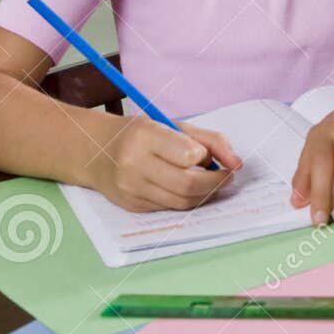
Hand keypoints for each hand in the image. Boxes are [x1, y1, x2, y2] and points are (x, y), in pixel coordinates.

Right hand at [91, 117, 240, 212]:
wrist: (96, 151)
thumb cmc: (142, 134)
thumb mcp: (173, 126)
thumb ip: (210, 141)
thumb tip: (237, 163)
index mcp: (145, 136)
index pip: (189, 155)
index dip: (206, 157)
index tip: (210, 156)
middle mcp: (134, 164)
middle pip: (188, 184)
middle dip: (215, 183)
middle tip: (226, 177)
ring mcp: (131, 188)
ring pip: (181, 202)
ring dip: (204, 195)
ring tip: (210, 183)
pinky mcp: (131, 205)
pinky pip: (169, 208)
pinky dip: (185, 201)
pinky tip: (187, 189)